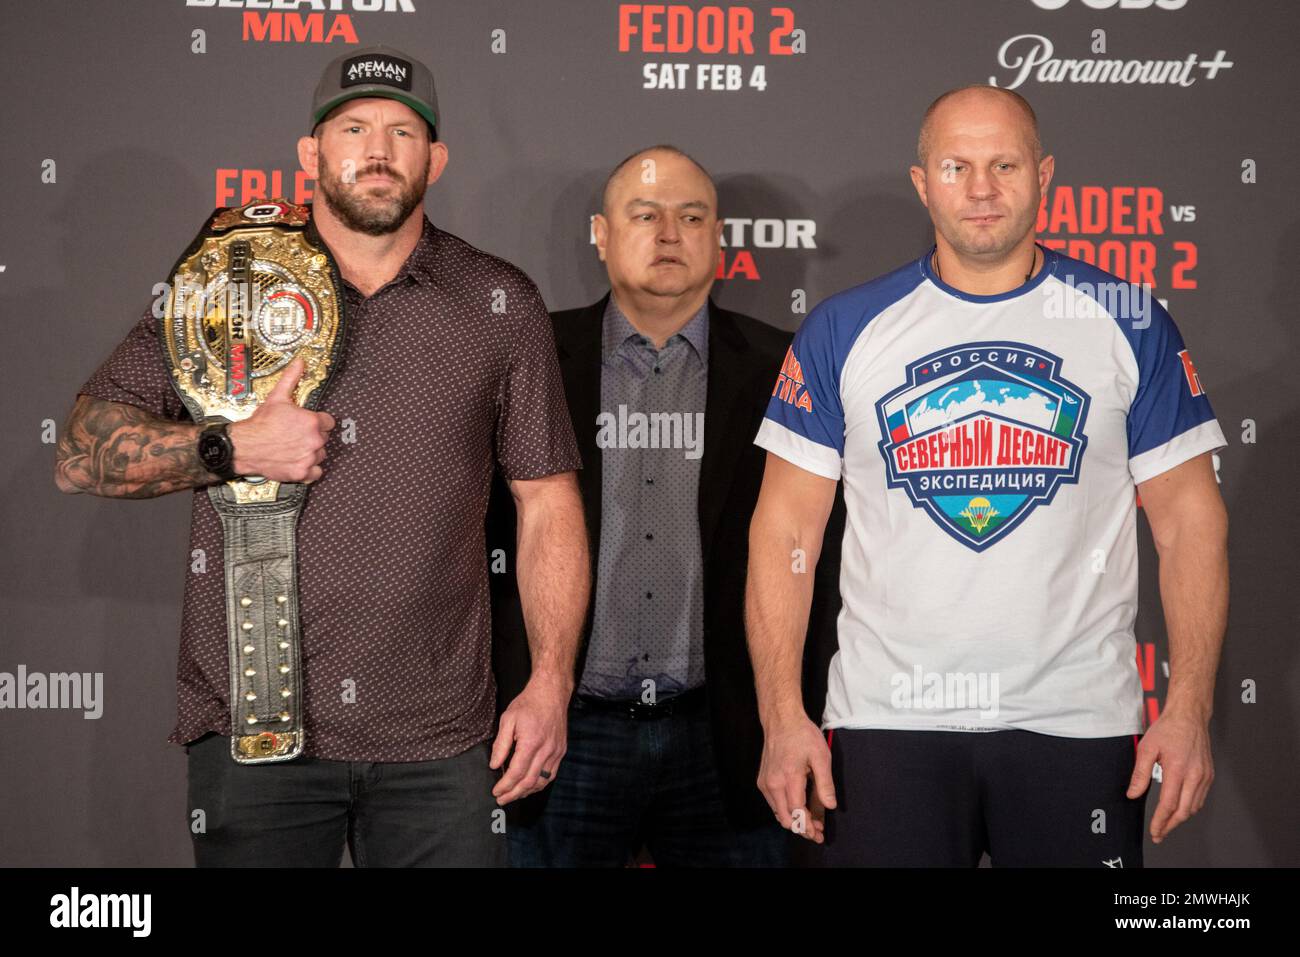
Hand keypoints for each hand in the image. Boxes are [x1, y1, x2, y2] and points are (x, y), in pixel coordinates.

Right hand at [227, 357, 334, 482]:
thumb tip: (299, 362)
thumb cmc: (260, 424)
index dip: (317, 422)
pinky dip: (309, 470)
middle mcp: (314, 440)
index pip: (328, 422)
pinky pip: (316, 473)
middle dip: (313, 436)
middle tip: (296, 435)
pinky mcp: (302, 472)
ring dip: (311, 452)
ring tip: (294, 447)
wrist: (243, 446)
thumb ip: (291, 379)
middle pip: (324, 438)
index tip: (306, 424)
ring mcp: (309, 457)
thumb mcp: (277, 397)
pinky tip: (297, 461)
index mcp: (312, 421)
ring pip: (320, 455)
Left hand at [489, 671, 570, 804]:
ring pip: (542, 781)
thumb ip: (500, 744)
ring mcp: (556, 752)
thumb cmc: (528, 704)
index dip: (505, 785)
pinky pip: (551, 774)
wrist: (551, 693)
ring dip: (527, 792)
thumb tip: (494, 765)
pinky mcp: (561, 751)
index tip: (496, 791)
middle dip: (514, 794)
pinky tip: (530, 786)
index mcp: (531, 742)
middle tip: (501, 799)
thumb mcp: (508, 719)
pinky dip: (540, 784)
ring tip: (514, 795)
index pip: (516, 773)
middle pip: (529, 782)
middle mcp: (546, 750)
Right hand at [758, 714, 836, 842]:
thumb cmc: (802, 735)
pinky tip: (799, 809)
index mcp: (789, 777)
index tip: (819, 834)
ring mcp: (765, 783)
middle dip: (801, 829)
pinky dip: (786, 811)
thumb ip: (825, 783)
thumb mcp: (821, 756)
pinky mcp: (762, 781)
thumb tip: (830, 806)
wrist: (781, 721)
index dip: (808, 826)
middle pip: (785, 818)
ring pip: (778, 813)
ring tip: (812, 823)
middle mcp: (772, 783)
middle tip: (818, 832)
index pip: (796, 811)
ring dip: (794, 822)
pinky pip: (774, 804)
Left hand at [1127, 707, 1213, 843]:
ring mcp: (1204, 776)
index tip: (1154, 831)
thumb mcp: (1146, 748)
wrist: (1189, 716)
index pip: (1169, 804)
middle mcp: (1195, 775)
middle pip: (1184, 811)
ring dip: (1180, 818)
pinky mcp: (1209, 775)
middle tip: (1159, 833)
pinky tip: (1179, 808)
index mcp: (1177, 769)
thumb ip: (1140, 774)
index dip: (1161, 821)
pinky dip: (1190, 807)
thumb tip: (1133, 794)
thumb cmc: (1168, 729)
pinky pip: (1200, 798)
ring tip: (1167, 823)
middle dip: (1170, 825)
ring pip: (1194, 807)